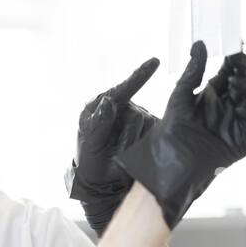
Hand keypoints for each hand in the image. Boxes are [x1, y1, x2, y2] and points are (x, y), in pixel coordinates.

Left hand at [67, 57, 160, 235]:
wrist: (102, 183)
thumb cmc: (91, 163)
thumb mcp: (90, 146)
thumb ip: (98, 124)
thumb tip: (107, 100)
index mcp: (101, 106)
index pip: (122, 90)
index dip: (139, 76)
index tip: (155, 63)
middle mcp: (121, 108)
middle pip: (136, 115)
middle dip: (127, 137)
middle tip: (114, 153)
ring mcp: (136, 118)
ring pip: (146, 126)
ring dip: (133, 144)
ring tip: (121, 155)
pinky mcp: (149, 130)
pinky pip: (154, 134)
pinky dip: (146, 145)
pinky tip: (135, 153)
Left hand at [112, 41, 245, 228]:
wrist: (173, 158)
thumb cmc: (173, 127)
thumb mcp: (181, 94)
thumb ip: (194, 70)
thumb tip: (200, 43)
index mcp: (215, 94)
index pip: (230, 71)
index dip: (235, 59)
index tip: (235, 45)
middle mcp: (230, 106)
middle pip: (245, 82)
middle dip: (244, 70)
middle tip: (238, 60)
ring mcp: (239, 122)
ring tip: (233, 83)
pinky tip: (239, 106)